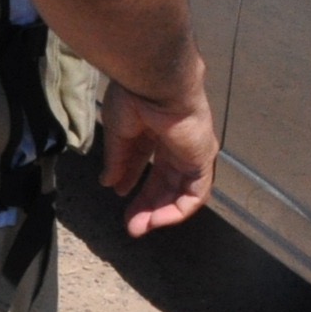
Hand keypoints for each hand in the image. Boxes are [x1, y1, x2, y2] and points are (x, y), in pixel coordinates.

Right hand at [98, 75, 215, 236]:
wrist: (156, 85)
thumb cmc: (134, 99)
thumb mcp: (119, 134)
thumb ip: (117, 160)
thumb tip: (108, 183)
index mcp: (154, 129)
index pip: (145, 161)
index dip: (131, 180)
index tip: (117, 193)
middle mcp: (175, 142)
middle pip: (164, 181)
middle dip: (146, 203)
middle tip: (130, 223)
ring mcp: (191, 152)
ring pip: (180, 190)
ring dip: (161, 212)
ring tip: (140, 226)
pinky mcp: (202, 161)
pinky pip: (195, 193)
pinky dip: (178, 210)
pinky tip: (157, 220)